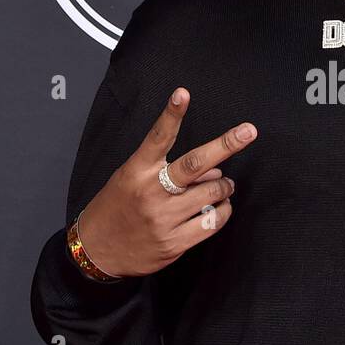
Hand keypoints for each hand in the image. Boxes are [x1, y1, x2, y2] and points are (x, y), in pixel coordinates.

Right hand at [75, 87, 257, 277]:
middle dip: (225, 145)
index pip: (157, 137)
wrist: (96, 251)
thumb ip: (167, 170)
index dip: (171, 115)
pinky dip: (223, 211)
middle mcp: (151, 192)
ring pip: (211, 193)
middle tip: (248, 131)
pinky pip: (212, 222)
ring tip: (224, 186)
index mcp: (136, 171)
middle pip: (195, 164)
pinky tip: (220, 207)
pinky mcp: (174, 243)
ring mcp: (163, 219)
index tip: (182, 94)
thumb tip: (212, 170)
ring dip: (225, 186)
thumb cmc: (116, 208)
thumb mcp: (130, 179)